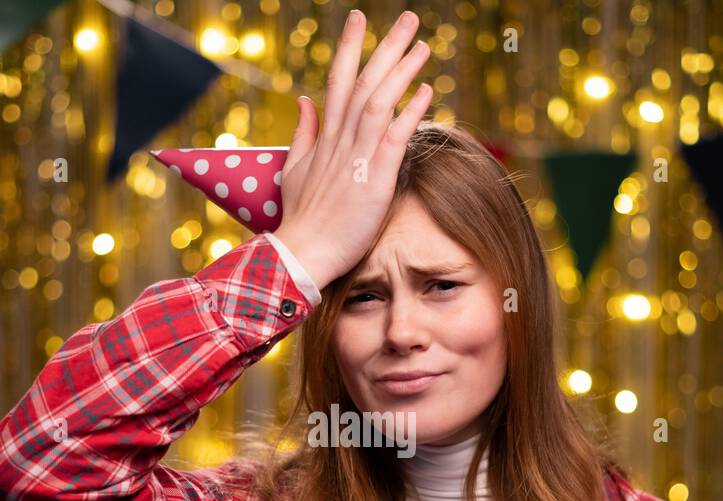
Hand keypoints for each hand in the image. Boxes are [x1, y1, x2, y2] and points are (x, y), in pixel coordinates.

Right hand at [271, 9, 431, 290]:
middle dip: (386, 48)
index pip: (339, 81)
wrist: (302, 253)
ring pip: (380, 103)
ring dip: (402, 72)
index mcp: (325, 138)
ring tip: (423, 45)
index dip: (351, 48)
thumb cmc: (302, 219)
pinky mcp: (374, 181)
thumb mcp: (296, 170)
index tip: (360, 18)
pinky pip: (394, 139)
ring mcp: (357, 159)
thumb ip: (304, 133)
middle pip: (365, 83)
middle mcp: (341, 141)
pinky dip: (409, 114)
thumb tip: (304, 100)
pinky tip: (426, 91)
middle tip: (409, 18)